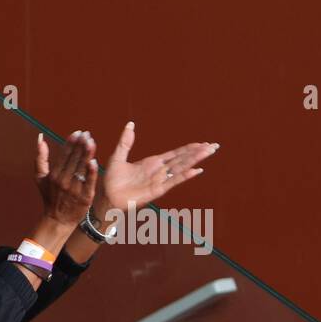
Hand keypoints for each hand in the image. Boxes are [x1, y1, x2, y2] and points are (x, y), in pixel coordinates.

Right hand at [36, 130, 97, 227]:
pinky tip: (93, 162)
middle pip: (73, 159)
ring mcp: (73, 189)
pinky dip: (91, 172)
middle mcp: (63, 181)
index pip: (64, 155)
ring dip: (86, 154)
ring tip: (91, 142)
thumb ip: (40, 157)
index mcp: (54, 174)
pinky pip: (89, 182)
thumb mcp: (40, 177)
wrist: (58, 220)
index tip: (78, 132)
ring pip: (81, 168)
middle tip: (87, 134)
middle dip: (80, 146)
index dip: (71, 143)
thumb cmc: (50, 196)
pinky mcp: (84, 197)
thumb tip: (40, 138)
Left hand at [95, 122, 217, 218]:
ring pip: (181, 168)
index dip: (188, 148)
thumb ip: (125, 142)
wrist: (106, 198)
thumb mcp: (118, 157)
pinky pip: (173, 181)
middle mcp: (159, 171)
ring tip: (209, 152)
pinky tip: (196, 170)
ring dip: (195, 160)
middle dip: (198, 152)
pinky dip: (184, 175)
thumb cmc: (111, 181)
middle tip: (214, 145)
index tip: (202, 143)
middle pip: (182, 159)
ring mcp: (159, 181)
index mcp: (152, 163)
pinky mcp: (156, 190)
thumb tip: (130, 124)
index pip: (175, 154)